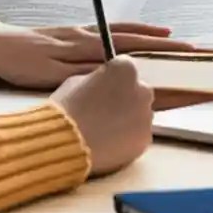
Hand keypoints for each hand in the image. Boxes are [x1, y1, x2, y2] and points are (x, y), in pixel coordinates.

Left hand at [0, 21, 193, 89]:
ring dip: (149, 33)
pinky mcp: (73, 31)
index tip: (183, 54)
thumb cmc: (19, 63)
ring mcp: (81, 31)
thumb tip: (112, 73)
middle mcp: (88, 35)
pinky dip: (129, 29)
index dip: (159, 50)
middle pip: (133, 37)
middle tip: (191, 48)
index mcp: (85, 46)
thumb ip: (81, 73)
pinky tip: (136, 32)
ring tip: (172, 36)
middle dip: (163, 43)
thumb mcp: (48, 75)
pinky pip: (110, 27)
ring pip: (123, 30)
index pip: (131, 48)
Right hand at [50, 58, 154, 175]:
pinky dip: (127, 139)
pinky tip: (109, 144)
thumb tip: (100, 85)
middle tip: (104, 111)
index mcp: (125, 69)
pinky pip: (137, 136)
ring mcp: (146, 116)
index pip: (124, 67)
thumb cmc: (67, 109)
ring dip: (127, 120)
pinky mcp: (145, 140)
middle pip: (137, 91)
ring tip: (104, 131)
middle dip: (125, 99)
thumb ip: (95, 81)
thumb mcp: (75, 83)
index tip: (103, 87)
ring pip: (139, 116)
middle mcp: (142, 90)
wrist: (66, 144)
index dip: (112, 78)